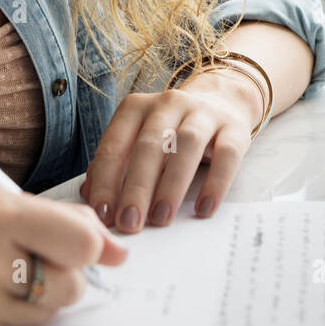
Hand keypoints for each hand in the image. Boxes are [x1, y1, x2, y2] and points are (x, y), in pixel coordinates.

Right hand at [0, 188, 127, 325]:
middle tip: (30, 260)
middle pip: (72, 284)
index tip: (85, 245)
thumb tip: (116, 249)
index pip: (81, 240)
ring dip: (38, 298)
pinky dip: (11, 318)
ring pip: (49, 312)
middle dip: (65, 275)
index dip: (90, 245)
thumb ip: (57, 220)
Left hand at [79, 68, 261, 231]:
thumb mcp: (138, 141)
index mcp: (136, 108)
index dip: (106, 181)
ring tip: (161, 219)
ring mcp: (203, 113)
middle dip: (136, 187)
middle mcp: (168, 103)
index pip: (115, 145)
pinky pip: (226, 154)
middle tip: (129, 223)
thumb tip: (90, 196)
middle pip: (149, 145)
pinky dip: (215, 183)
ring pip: (186, 145)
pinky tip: (204, 210)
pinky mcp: (234, 128)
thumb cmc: (170, 133)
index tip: (103, 215)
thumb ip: (114, 166)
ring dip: (171, 185)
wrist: (221, 102)